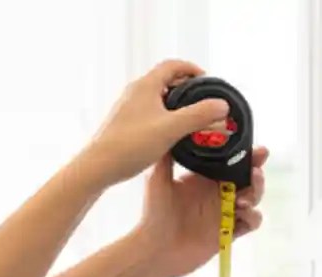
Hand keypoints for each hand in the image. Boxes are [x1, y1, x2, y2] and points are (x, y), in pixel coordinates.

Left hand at [79, 59, 231, 187]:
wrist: (99, 166)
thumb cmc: (130, 144)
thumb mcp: (172, 128)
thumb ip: (199, 115)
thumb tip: (222, 104)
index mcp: (145, 86)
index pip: (172, 66)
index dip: (191, 69)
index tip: (207, 79)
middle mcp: (136, 93)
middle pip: (166, 80)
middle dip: (188, 88)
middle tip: (205, 101)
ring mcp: (130, 108)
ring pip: (160, 98)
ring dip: (179, 104)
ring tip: (195, 118)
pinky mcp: (128, 123)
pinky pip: (153, 113)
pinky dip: (169, 117)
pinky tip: (176, 134)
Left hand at [132, 147, 268, 276]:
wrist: (154, 249)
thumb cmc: (153, 214)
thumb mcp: (157, 181)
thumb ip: (166, 159)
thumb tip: (171, 131)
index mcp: (206, 179)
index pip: (232, 163)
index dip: (248, 156)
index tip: (258, 150)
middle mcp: (218, 194)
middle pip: (249, 180)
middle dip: (257, 175)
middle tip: (255, 172)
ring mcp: (226, 213)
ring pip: (254, 199)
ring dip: (257, 194)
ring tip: (245, 197)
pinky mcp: (230, 232)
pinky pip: (251, 223)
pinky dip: (253, 217)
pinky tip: (245, 214)